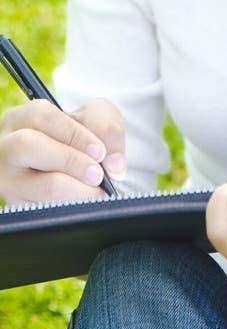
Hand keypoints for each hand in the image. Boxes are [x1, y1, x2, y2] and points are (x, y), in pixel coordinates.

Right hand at [0, 98, 125, 205]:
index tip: (99, 150)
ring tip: (98, 190)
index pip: (41, 117)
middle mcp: (6, 147)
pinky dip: (74, 207)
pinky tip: (87, 201)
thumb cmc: (80, 133)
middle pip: (29, 145)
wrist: (74, 160)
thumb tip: (115, 166)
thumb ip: (108, 129)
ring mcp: (9, 180)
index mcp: (20, 118)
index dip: (73, 133)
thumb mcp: (95, 117)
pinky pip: (47, 211)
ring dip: (78, 190)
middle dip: (72, 161)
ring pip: (41, 187)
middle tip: (98, 174)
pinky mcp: (19, 206)